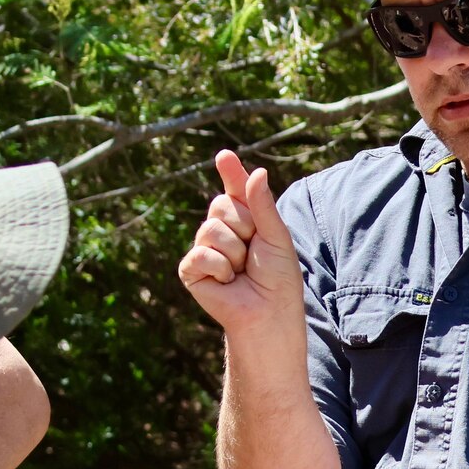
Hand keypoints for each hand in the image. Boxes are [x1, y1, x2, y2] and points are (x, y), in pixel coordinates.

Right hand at [178, 151, 304, 334]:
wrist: (269, 313)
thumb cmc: (278, 279)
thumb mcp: (276, 236)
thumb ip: (263, 205)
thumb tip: (256, 172)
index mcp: (246, 220)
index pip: (236, 190)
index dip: (231, 172)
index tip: (224, 156)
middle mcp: (222, 231)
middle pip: (221, 205)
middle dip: (243, 227)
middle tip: (253, 252)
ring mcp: (204, 249)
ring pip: (211, 229)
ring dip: (234, 252)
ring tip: (241, 271)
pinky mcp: (191, 270)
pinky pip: (200, 254)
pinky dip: (220, 268)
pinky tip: (227, 282)